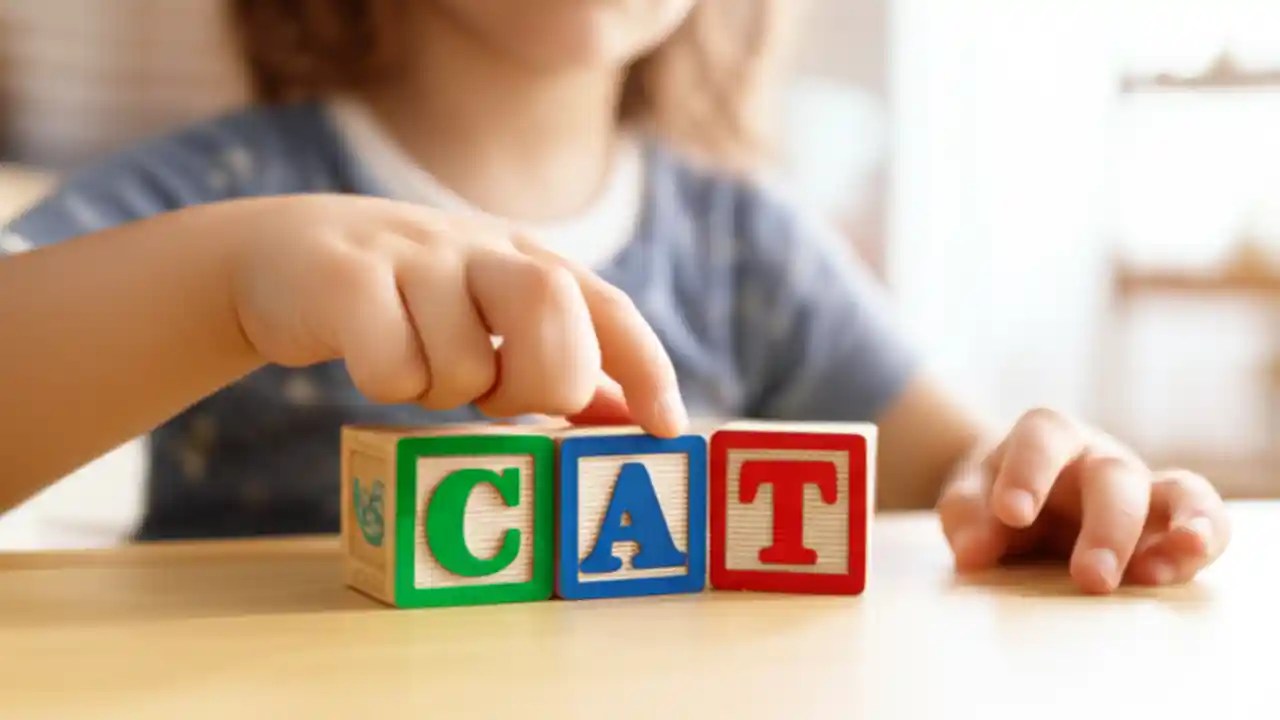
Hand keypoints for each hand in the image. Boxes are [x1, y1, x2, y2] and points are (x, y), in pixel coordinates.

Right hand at [226, 194, 686, 434]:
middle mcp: (481, 248)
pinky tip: (372, 358)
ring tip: (417, 365)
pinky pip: (393, 369)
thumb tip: (626, 416)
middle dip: (537, 381)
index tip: (666, 428)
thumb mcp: (488, 318)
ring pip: (465, 362)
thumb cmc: (407, 303)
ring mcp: (413, 257)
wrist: (281, 257)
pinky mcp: (348, 279)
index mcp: (526, 259)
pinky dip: (388, 387)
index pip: (606, 306)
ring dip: (444, 392)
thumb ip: (557, 360)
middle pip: (552, 311)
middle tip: (496, 398)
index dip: (646, 365)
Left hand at [936, 409, 1229, 593]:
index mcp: (1048, 439)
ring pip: (1178, 492)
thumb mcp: (969, 499)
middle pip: (1114, 476)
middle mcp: (1099, 457)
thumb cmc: (994, 496)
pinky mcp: (1166, 522)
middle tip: (1091, 579)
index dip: (1029, 472)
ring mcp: (1140, 487)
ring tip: (1163, 572)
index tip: (1012, 513)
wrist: (1021, 498)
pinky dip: (1204, 542)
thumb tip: (974, 555)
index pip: (1042, 439)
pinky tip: (1180, 571)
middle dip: (1106, 529)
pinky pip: (1205, 522)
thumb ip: (969, 518)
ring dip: (1181, 527)